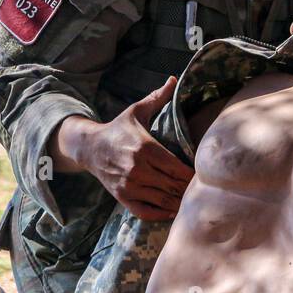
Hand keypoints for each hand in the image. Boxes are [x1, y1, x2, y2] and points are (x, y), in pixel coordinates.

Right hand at [82, 77, 193, 220]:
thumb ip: (158, 97)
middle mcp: (138, 169)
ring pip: (162, 200)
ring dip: (178, 202)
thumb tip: (173, 79)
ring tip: (191, 200)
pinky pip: (146, 212)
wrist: (89, 147)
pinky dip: (161, 214)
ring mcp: (129, 185)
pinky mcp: (122, 198)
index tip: (204, 175)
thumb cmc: (118, 128)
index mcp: (146, 148)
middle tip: (203, 190)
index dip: (193, 174)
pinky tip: (172, 209)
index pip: (177, 167)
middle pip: (173, 185)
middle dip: (188, 189)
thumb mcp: (136, 111)